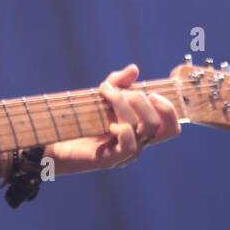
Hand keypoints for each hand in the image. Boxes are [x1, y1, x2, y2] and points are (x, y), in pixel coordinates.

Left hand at [46, 64, 180, 173]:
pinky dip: (122, 128)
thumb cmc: (83, 119)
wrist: (58, 140)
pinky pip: (129, 145)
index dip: (169, 109)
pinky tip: (108, 123)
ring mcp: (125, 154)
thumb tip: (134, 69)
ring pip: (143, 129)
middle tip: (119, 91)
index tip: (151, 93)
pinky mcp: (111, 159)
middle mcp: (138, 143)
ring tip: (106, 94)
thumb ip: (118, 82)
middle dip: (140, 100)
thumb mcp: (102, 96)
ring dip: (124, 104)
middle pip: (157, 124)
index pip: (171, 128)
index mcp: (140, 131)